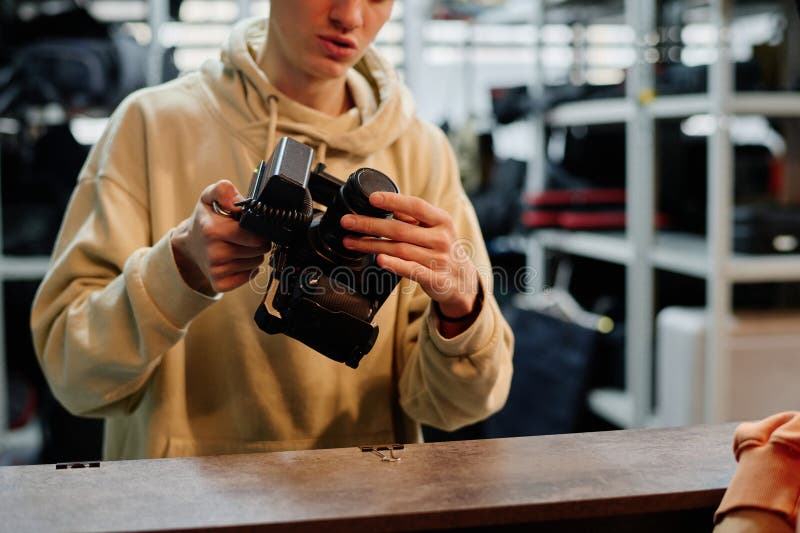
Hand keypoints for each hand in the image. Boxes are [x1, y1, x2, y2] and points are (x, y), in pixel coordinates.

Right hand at [171, 180, 269, 294]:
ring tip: (240, 245)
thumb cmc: (205, 220)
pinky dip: (249, 268)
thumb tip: (239, 203)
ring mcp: (216, 270)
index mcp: (212, 230)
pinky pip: (250, 276)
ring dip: (253, 254)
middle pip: (259, 250)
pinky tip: (238, 259)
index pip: (254, 236)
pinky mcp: (220, 283)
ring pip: (256, 263)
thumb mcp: (210, 197)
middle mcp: (214, 252)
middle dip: (259, 241)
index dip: (259, 229)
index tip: (252, 225)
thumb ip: (224, 190)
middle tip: (247, 235)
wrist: (189, 245)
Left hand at [341, 192, 479, 332]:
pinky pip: (411, 270)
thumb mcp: (435, 228)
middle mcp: (441, 239)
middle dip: (370, 224)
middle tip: (348, 222)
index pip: (416, 206)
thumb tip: (384, 203)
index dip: (393, 201)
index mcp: (441, 220)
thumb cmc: (442, 249)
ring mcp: (438, 260)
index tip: (372, 198)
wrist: (463, 280)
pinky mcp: (434, 279)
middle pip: (400, 229)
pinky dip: (394, 264)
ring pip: (399, 249)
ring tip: (351, 241)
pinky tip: (379, 260)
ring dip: (371, 244)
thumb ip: (413, 217)